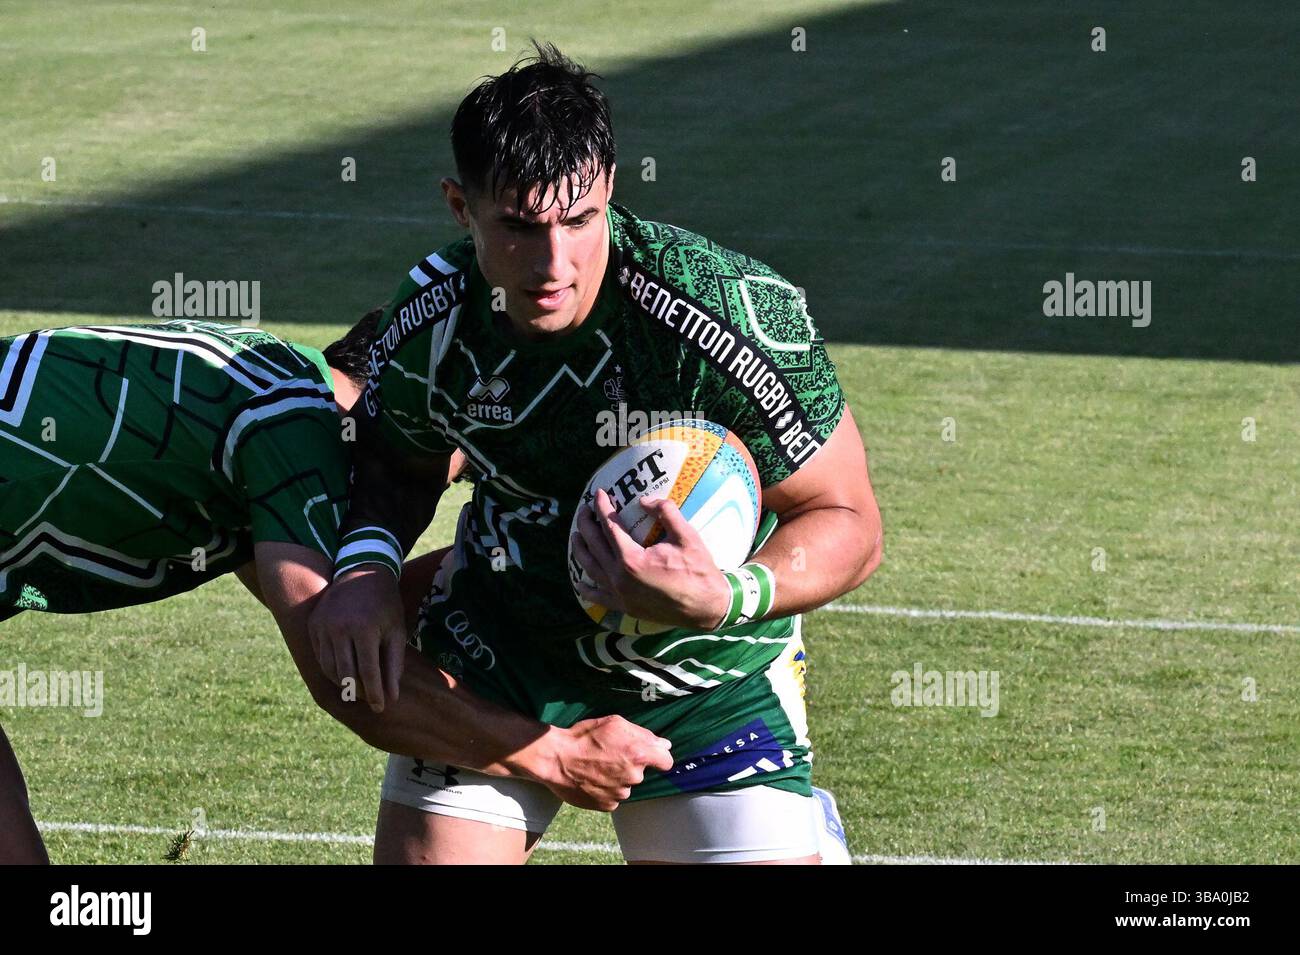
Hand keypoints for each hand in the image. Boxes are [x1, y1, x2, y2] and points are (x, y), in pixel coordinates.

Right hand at [307, 567, 406, 712]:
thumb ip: (394, 664)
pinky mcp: (313, 626)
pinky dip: (332, 671)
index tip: (381, 707)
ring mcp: (322, 627)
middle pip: (346, 674)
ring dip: (344, 684)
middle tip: (369, 700)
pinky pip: (320, 657)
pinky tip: (345, 675)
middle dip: (358, 692)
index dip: (374, 693)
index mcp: (363, 629)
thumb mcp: (396, 631)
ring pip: (330, 669)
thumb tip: (392, 697)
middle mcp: (339, 628)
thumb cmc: (386, 604)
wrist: (361, 571)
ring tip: (359, 689)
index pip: (368, 672)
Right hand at [533, 716, 674, 810]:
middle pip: (642, 772)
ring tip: (597, 767)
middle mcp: (634, 777)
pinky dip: (606, 790)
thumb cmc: (584, 737)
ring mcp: (621, 793)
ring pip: (626, 785)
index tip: (647, 754)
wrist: (556, 759)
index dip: (657, 756)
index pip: (666, 761)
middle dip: (631, 764)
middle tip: (609, 755)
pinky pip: (613, 797)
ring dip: (618, 778)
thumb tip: (664, 745)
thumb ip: (643, 734)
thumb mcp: (614, 723)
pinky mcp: (608, 805)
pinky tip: (593, 779)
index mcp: (639, 754)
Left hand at [571, 489, 731, 630]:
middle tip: (585, 509)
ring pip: (591, 569)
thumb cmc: (698, 570)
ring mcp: (620, 595)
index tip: (598, 493)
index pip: (610, 527)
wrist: (707, 607)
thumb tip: (644, 500)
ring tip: (577, 536)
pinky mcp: (625, 607)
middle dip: (587, 524)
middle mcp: (620, 578)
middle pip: (594, 545)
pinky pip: (598, 598)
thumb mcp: (686, 535)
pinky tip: (579, 580)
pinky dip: (586, 588)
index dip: (602, 507)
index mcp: (632, 559)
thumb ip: (665, 512)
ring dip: (581, 550)